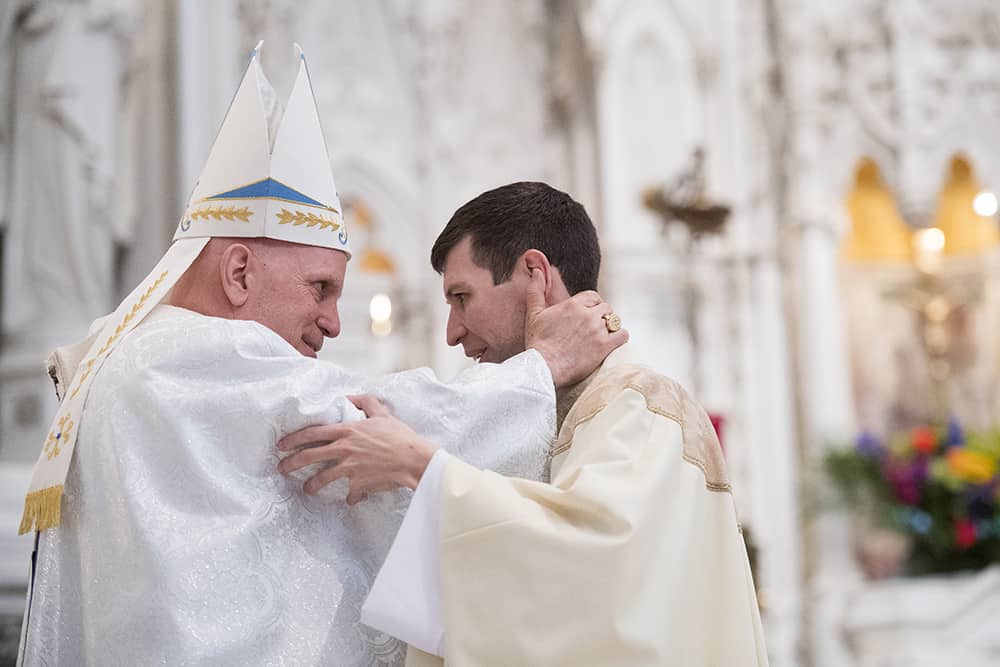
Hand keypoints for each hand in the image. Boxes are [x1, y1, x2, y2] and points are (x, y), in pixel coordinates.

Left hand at [277, 395, 437, 503]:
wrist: (413, 459)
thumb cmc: (400, 436)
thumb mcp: (383, 413)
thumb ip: (365, 402)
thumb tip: (351, 396)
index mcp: (347, 431)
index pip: (313, 433)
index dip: (294, 438)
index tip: (281, 444)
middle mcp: (344, 449)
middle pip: (309, 456)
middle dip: (291, 463)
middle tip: (281, 468)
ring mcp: (350, 468)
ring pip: (323, 478)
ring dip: (312, 485)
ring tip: (307, 489)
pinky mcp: (359, 484)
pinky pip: (351, 493)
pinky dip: (351, 497)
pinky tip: (351, 500)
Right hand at [524, 269, 627, 386]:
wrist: (544, 367)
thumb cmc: (538, 342)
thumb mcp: (534, 314)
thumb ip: (535, 291)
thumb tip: (536, 271)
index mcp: (573, 304)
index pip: (593, 296)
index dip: (592, 304)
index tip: (588, 313)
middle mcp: (588, 315)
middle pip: (605, 308)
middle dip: (601, 316)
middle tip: (594, 327)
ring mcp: (598, 330)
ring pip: (614, 321)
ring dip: (610, 326)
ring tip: (602, 335)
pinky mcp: (605, 346)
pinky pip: (622, 335)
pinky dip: (620, 337)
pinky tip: (613, 342)